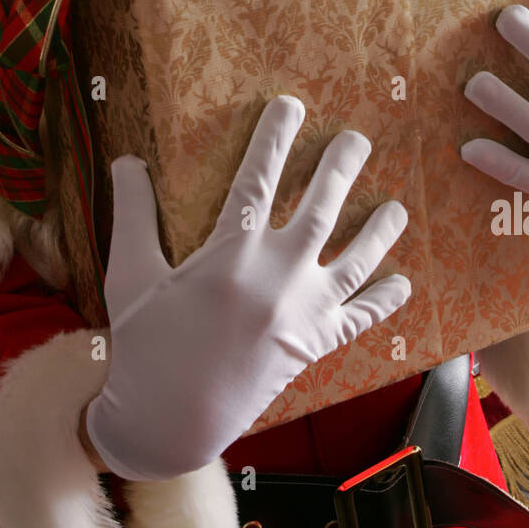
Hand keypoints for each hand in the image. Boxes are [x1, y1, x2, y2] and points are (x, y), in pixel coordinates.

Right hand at [85, 95, 410, 480]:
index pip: (257, 179)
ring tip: (396, 206)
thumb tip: (126, 160)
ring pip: (353, 261)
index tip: (290, 105)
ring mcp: (301, 314)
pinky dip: (382, 302)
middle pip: (319, 210)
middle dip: (340, 169)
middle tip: (358, 138)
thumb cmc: (144, 345)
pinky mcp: (312, 347)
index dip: (274, 138)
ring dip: (378, 231)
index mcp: (229, 254)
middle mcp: (275, 277)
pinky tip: (402, 283)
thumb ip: (133, 215)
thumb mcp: (130, 275)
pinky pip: (357, 321)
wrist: (169, 422)